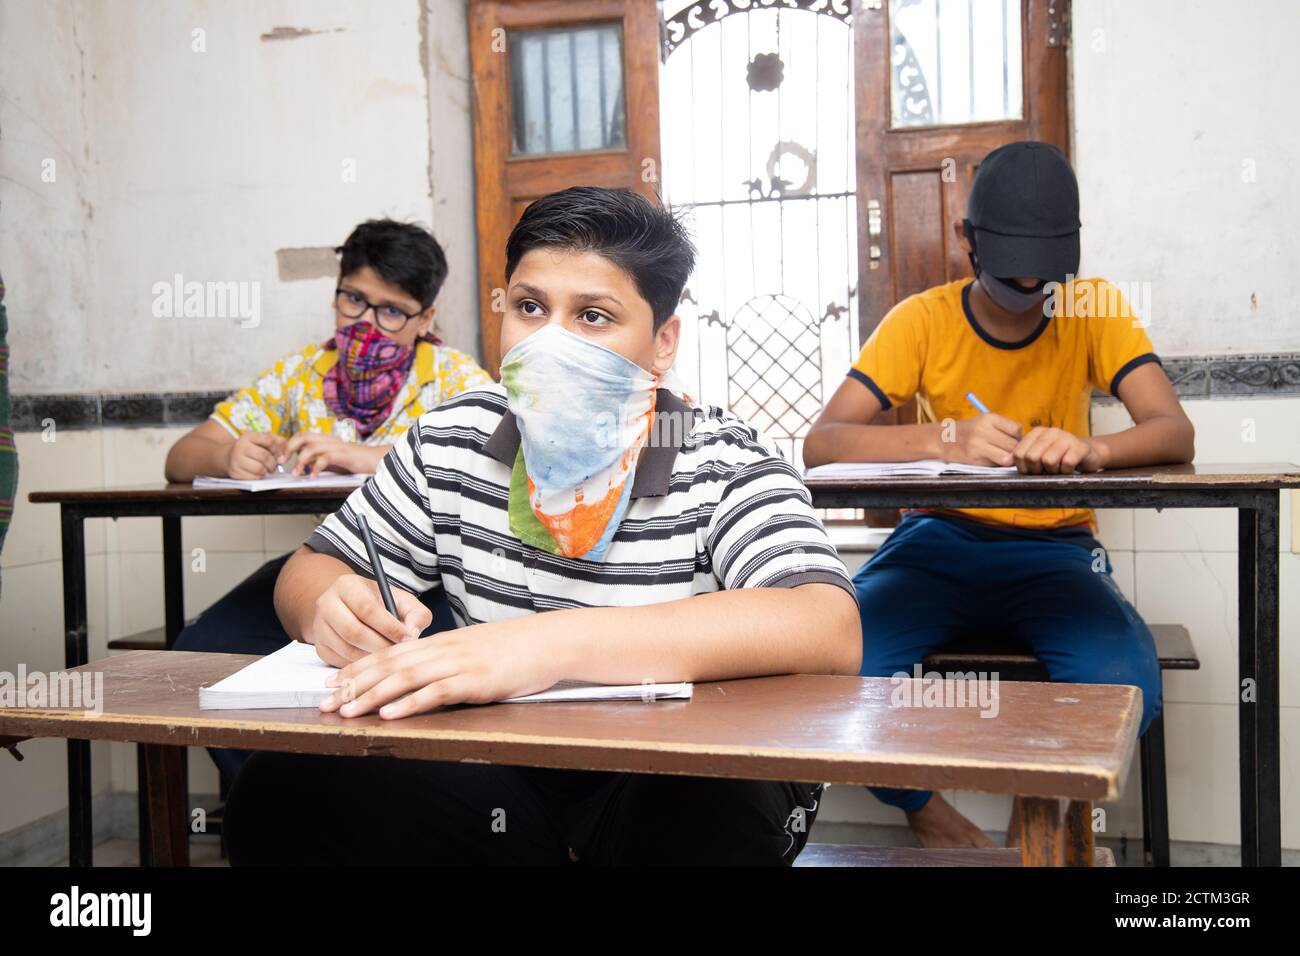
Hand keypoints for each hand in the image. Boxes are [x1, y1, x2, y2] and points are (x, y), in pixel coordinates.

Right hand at [225, 431, 287, 478]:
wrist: (229, 458)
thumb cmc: (251, 449)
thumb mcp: (262, 440)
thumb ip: (277, 441)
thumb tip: (287, 450)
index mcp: (248, 436)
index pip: (269, 440)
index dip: (277, 449)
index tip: (277, 454)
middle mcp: (240, 446)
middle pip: (264, 456)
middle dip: (273, 463)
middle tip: (274, 465)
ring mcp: (236, 459)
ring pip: (259, 468)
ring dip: (266, 470)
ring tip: (266, 469)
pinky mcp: (235, 472)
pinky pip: (253, 477)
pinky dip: (260, 477)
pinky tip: (259, 473)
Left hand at [283, 433, 386, 475]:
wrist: (381, 461)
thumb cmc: (359, 463)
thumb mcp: (336, 462)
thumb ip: (322, 462)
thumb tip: (306, 469)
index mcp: (327, 440)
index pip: (302, 436)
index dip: (288, 444)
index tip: (281, 458)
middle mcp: (331, 440)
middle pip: (303, 436)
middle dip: (289, 448)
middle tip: (282, 462)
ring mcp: (338, 447)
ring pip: (312, 447)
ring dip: (300, 461)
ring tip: (297, 474)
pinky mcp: (346, 455)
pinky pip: (326, 458)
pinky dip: (317, 467)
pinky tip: (314, 477)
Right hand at [302, 573, 431, 665]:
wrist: (349, 608)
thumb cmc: (380, 604)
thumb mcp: (400, 600)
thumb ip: (415, 613)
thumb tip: (413, 633)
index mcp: (347, 586)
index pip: (367, 608)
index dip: (389, 626)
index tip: (408, 638)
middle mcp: (327, 604)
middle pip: (353, 632)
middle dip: (381, 646)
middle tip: (400, 653)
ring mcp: (320, 627)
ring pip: (347, 650)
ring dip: (372, 659)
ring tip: (391, 658)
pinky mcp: (320, 647)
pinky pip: (340, 662)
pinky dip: (361, 666)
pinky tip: (376, 663)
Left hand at [319, 619, 563, 718]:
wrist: (549, 641)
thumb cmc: (514, 648)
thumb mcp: (473, 649)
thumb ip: (446, 659)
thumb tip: (421, 674)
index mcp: (440, 643)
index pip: (389, 654)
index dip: (357, 669)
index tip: (332, 684)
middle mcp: (442, 650)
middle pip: (388, 666)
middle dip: (353, 685)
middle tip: (324, 703)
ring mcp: (458, 664)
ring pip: (405, 678)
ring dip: (371, 696)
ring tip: (346, 711)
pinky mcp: (475, 681)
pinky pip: (436, 692)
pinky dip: (410, 703)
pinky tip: (390, 714)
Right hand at [942, 413, 1022, 466]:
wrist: (942, 439)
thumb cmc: (969, 432)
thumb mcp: (984, 422)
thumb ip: (1003, 429)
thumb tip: (1025, 443)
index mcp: (988, 418)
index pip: (1017, 429)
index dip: (1017, 437)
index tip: (1010, 440)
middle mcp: (983, 429)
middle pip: (1014, 444)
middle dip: (1014, 450)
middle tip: (1006, 451)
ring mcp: (978, 444)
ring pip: (1008, 456)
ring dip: (1007, 459)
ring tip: (1000, 456)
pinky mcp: (974, 457)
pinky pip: (996, 463)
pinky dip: (997, 464)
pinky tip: (990, 460)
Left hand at [1012, 427, 1105, 473]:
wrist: (1090, 453)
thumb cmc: (1061, 457)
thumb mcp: (1040, 454)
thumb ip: (1025, 457)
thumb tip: (1007, 463)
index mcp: (1037, 432)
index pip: (1018, 453)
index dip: (1022, 467)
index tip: (1031, 471)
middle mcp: (1050, 432)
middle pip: (1032, 457)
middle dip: (1037, 470)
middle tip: (1046, 471)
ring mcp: (1066, 437)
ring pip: (1048, 461)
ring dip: (1053, 471)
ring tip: (1059, 468)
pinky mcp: (1080, 447)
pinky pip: (1066, 464)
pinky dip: (1066, 471)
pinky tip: (1069, 467)